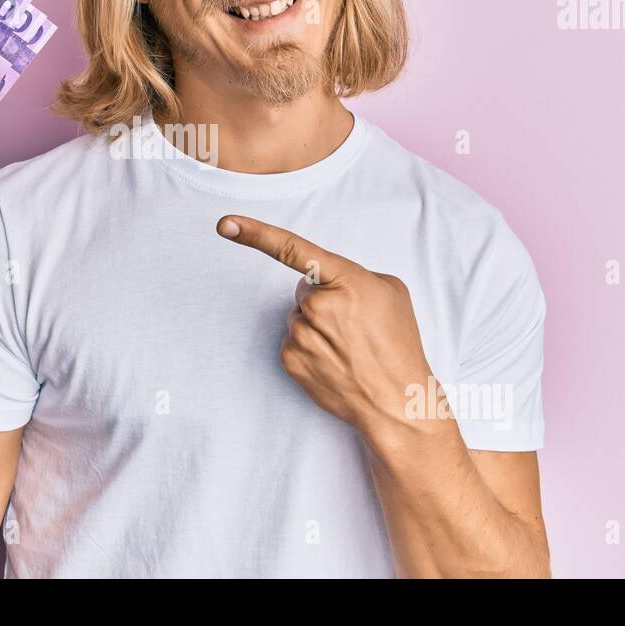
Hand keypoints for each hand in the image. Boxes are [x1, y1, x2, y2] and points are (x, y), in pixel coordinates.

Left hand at [216, 214, 431, 433]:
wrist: (396, 401)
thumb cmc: (398, 344)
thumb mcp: (390, 291)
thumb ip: (355, 274)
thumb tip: (330, 280)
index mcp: (345, 280)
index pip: (293, 249)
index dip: (256, 233)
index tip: (225, 224)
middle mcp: (317, 305)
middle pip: (304, 289)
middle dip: (323, 300)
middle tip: (353, 325)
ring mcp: (300, 334)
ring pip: (298, 316)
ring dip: (317, 326)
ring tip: (347, 346)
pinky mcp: (289, 358)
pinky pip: (292, 339)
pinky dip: (309, 348)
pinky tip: (333, 360)